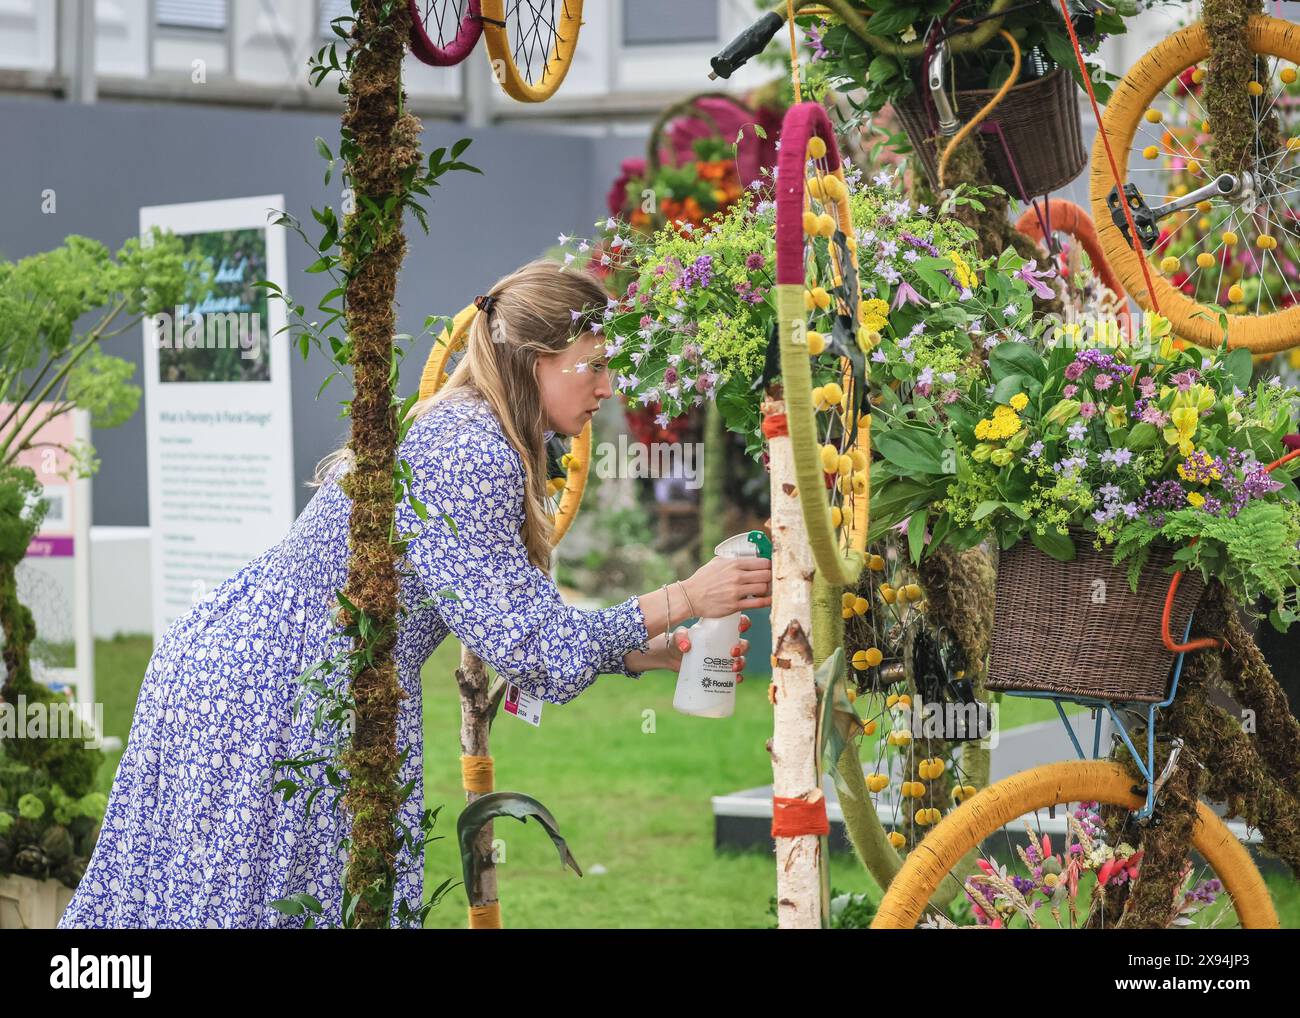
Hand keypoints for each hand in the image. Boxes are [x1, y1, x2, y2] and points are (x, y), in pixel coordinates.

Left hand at [627, 616, 751, 680]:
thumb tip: (686, 646)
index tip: (740, 627)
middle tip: (733, 652)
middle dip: (742, 647)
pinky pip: (733, 675)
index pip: (736, 623)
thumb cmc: (678, 640)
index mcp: (718, 629)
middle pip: (743, 643)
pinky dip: (737, 678)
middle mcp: (724, 643)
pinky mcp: (719, 671)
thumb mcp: (679, 635)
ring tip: (733, 668)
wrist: (671, 656)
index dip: (744, 623)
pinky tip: (736, 680)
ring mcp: (723, 658)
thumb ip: (681, 636)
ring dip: (742, 663)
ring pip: (741, 659)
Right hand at [681, 555, 772, 618]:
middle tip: (769, 580)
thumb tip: (748, 556)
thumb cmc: (703, 579)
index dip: (769, 565)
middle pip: (766, 575)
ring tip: (765, 590)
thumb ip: (733, 558)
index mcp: (734, 564)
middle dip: (770, 577)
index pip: (762, 562)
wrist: (690, 597)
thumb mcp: (717, 562)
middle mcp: (736, 577)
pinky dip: (766, 602)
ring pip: (763, 588)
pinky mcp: (735, 605)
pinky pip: (757, 603)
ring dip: (767, 589)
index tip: (770, 568)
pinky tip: (768, 600)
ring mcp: (736, 592)